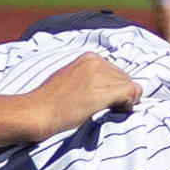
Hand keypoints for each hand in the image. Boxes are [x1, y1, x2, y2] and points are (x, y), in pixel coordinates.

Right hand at [18, 54, 139, 139]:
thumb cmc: (50, 102)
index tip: (102, 101)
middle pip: (125, 78)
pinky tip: (115, 111)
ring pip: (130, 87)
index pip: (116, 72)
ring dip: (123, 101)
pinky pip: (132, 93)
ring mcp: (101, 74)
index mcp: (88, 57)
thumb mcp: (69, 79)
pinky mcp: (105, 89)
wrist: (38, 112)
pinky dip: (128, 104)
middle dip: (119, 94)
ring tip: (105, 111)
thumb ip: (88, 78)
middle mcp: (96, 61)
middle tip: (104, 109)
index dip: (113, 89)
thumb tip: (107, 90)